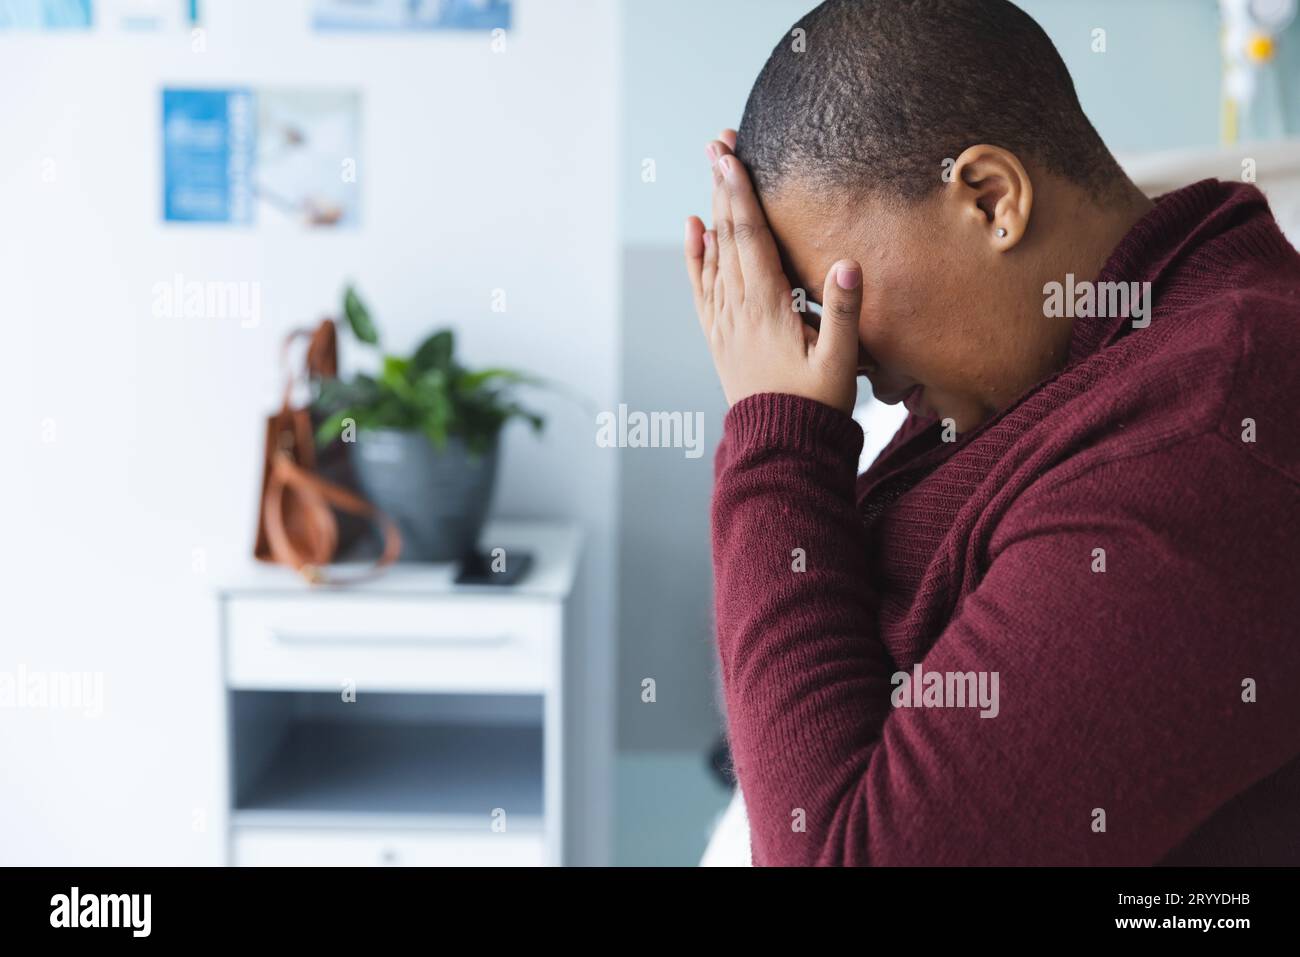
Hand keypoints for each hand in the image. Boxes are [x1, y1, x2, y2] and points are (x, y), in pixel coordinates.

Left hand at [685, 135, 861, 416]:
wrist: (779, 445)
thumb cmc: (815, 405)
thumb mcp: (840, 361)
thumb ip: (843, 312)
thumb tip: (847, 263)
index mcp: (766, 308)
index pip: (749, 238)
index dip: (740, 193)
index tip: (731, 155)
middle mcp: (737, 308)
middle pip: (727, 234)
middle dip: (723, 185)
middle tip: (719, 141)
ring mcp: (724, 320)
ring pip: (714, 253)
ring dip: (712, 208)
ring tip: (712, 168)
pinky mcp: (720, 333)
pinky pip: (701, 285)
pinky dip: (696, 253)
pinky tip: (694, 226)